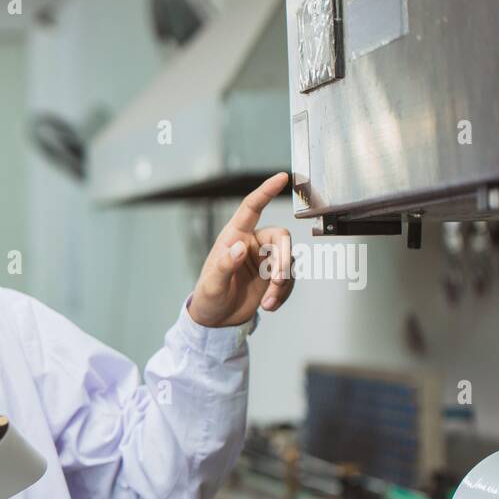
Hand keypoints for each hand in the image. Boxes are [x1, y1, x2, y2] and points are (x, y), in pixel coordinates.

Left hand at [188, 172, 293, 327]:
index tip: (281, 177)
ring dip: (282, 283)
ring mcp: (264, 259)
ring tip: (268, 301)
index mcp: (233, 237)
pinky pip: (289, 279)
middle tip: (277, 281)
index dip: (265, 191)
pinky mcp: (273, 275)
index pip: (251, 208)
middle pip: (280, 237)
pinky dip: (282, 294)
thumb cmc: (209, 298)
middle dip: (283, 259)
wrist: (217, 320)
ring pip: (288, 260)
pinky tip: (269, 305)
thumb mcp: (212, 285)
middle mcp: (251, 243)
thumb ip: (224, 265)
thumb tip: (239, 247)